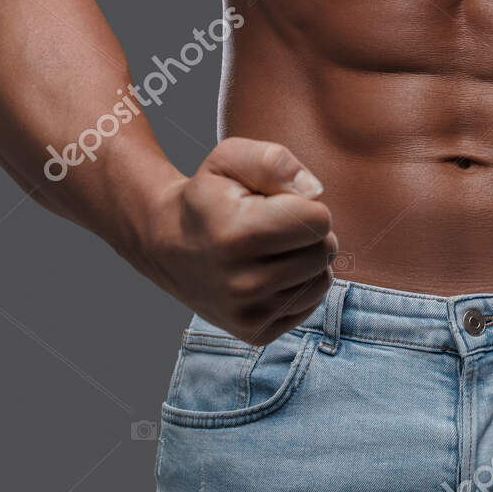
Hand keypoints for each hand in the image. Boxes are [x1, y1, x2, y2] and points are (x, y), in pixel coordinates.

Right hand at [144, 138, 336, 343]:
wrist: (167, 244)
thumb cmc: (209, 196)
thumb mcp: (229, 158)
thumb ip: (275, 162)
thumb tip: (315, 193)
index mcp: (239, 236)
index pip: (319, 220)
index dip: (304, 204)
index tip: (276, 203)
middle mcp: (243, 283)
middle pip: (325, 251)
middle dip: (308, 232)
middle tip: (274, 226)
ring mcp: (248, 314)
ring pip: (322, 280)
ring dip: (306, 259)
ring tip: (271, 249)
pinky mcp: (255, 333)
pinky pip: (310, 304)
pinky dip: (298, 285)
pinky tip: (269, 272)